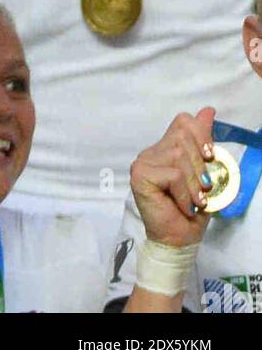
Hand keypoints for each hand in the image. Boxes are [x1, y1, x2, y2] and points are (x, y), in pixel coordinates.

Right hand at [130, 107, 216, 247]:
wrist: (179, 239)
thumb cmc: (192, 209)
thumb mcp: (204, 173)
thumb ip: (203, 143)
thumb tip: (208, 110)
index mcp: (165, 148)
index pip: (182, 121)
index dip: (201, 134)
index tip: (210, 156)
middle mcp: (151, 152)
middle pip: (183, 138)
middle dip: (200, 166)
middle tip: (202, 189)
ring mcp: (143, 162)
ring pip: (179, 156)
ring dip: (194, 184)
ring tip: (195, 201)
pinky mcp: (139, 175)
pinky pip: (173, 174)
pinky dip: (185, 193)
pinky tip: (184, 205)